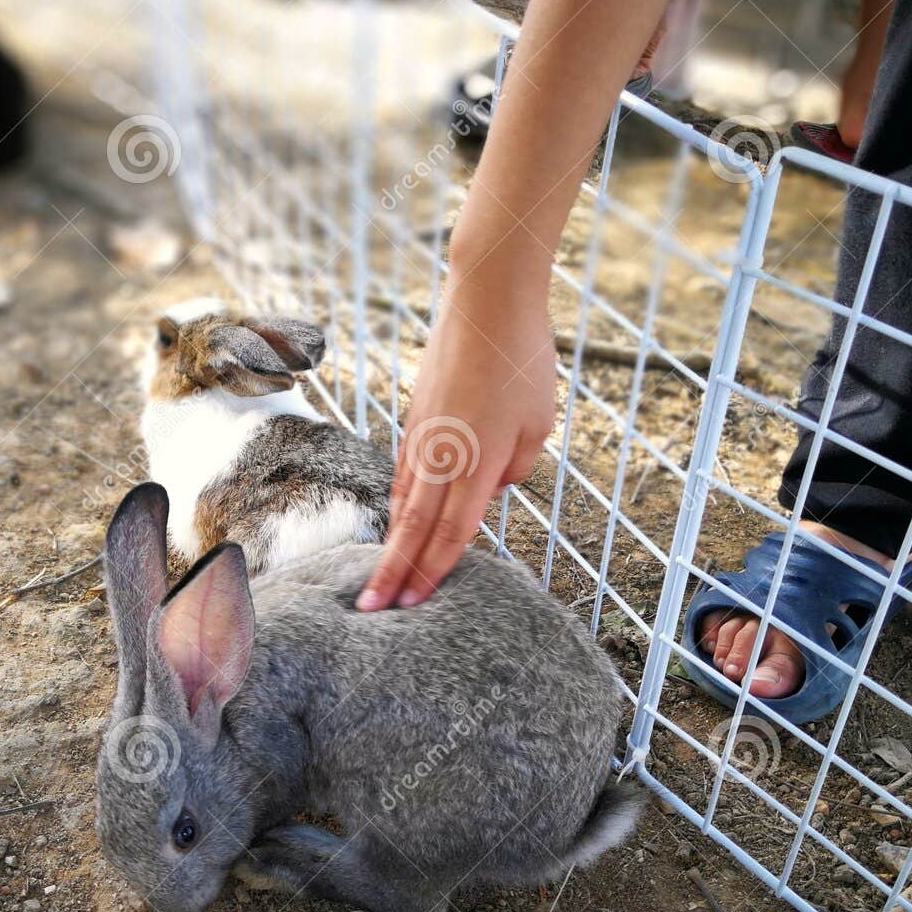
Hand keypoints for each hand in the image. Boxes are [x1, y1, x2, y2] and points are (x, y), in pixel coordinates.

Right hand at [357, 274, 556, 610]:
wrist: (487, 300)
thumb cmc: (522, 359)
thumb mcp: (540, 423)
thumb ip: (516, 468)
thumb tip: (492, 487)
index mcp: (478, 462)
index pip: (451, 533)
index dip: (432, 572)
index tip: (411, 605)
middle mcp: (443, 455)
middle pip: (415, 528)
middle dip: (395, 573)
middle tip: (372, 610)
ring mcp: (423, 436)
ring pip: (406, 501)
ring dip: (393, 544)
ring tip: (380, 579)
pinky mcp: (417, 418)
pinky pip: (406, 473)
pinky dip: (401, 504)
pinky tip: (399, 520)